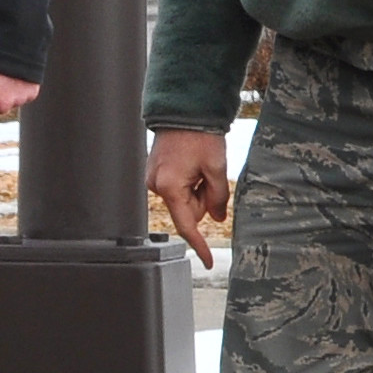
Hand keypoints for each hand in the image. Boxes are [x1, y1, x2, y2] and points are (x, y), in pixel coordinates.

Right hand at [146, 129, 231, 268]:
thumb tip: (218, 218)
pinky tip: (191, 162)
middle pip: (188, 211)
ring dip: (196, 188)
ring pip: (184, 199)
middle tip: (208, 173)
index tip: (208, 262)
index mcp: (170, 187)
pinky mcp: (155, 172)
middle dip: (203, 199)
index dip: (200, 245)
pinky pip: (177, 187)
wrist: (184, 110)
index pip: (187, 226)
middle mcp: (156, 186)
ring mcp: (154, 178)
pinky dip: (189, 181)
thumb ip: (218, 197)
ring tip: (199, 163)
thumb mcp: (216, 168)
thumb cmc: (199, 135)